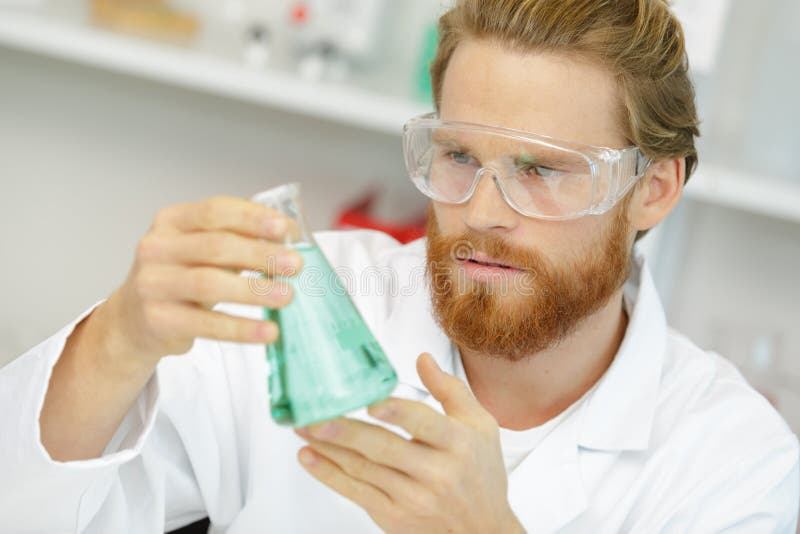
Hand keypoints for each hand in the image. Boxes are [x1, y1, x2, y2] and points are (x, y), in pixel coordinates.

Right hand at [107, 195, 302, 367]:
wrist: (134, 320)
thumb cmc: (182, 277)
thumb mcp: (202, 250)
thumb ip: (238, 238)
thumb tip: (291, 238)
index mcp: (171, 221)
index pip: (215, 211)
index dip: (254, 218)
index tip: (288, 229)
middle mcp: (156, 248)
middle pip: (215, 246)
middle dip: (261, 254)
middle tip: (296, 265)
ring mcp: (152, 284)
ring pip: (209, 284)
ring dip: (254, 291)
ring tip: (287, 296)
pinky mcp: (157, 320)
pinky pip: (206, 324)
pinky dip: (241, 328)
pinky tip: (269, 331)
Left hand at [294, 353, 524, 533]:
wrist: (483, 530)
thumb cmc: (481, 474)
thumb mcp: (480, 425)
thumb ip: (449, 390)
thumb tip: (422, 359)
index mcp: (457, 443)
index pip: (425, 424)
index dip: (398, 413)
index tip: (372, 403)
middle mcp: (436, 472)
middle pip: (385, 449)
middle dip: (346, 432)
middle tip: (316, 416)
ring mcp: (413, 497)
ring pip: (364, 469)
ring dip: (329, 448)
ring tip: (303, 428)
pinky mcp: (395, 516)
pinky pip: (356, 493)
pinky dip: (329, 475)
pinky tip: (310, 458)